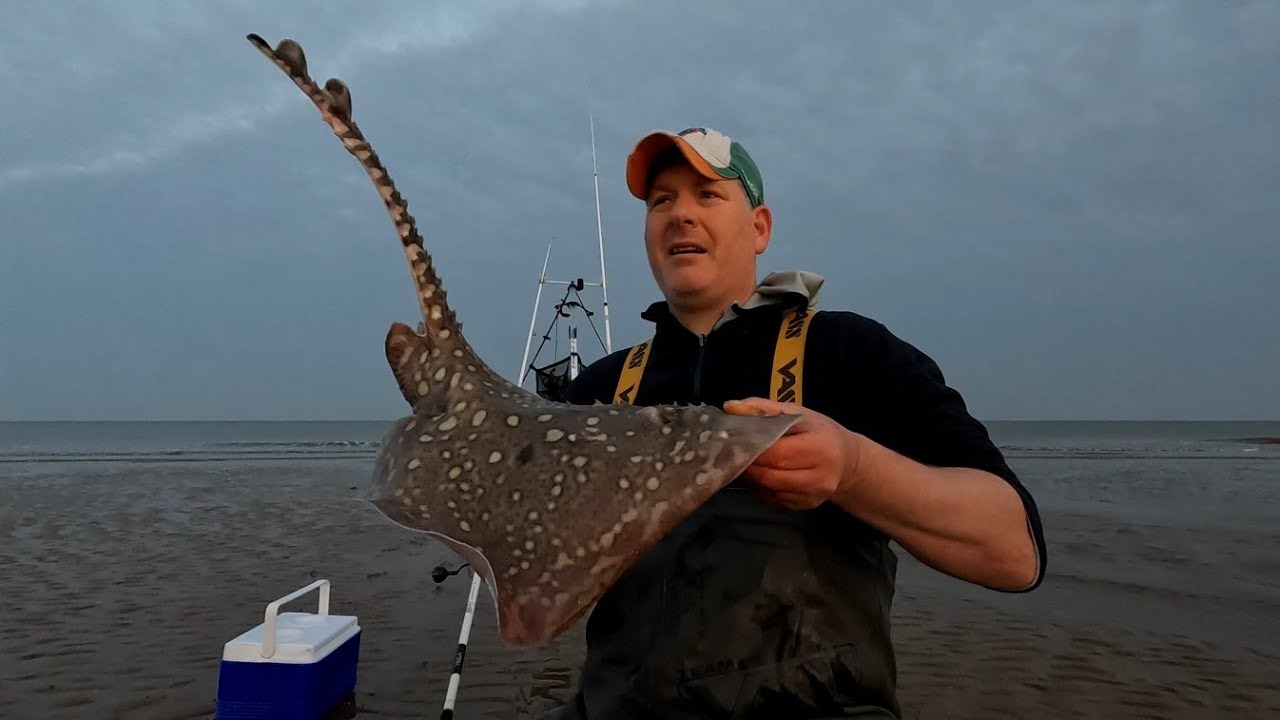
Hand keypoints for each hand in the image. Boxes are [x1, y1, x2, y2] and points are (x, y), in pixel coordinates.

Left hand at [722, 397, 862, 509]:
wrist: (846, 462)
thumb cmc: (820, 432)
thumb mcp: (798, 413)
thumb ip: (765, 408)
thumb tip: (732, 407)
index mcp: (819, 448)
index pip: (777, 453)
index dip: (752, 449)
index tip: (733, 441)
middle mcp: (820, 477)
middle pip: (770, 475)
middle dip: (747, 465)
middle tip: (731, 454)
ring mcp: (812, 496)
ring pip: (769, 490)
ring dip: (751, 478)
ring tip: (741, 463)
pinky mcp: (804, 507)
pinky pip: (772, 499)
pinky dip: (759, 487)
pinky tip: (758, 475)